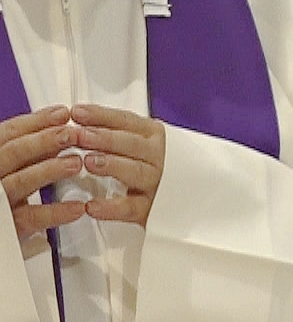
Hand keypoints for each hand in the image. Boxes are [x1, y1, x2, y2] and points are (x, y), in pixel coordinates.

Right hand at [0, 106, 84, 239]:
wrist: (2, 232)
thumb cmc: (8, 193)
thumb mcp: (15, 166)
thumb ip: (33, 150)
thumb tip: (61, 128)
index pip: (7, 134)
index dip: (36, 122)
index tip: (63, 114)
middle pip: (13, 153)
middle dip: (44, 141)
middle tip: (72, 134)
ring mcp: (0, 202)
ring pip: (19, 182)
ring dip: (49, 170)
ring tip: (76, 163)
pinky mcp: (9, 228)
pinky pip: (31, 218)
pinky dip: (55, 212)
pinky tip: (77, 207)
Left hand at [70, 104, 164, 226]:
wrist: (186, 193)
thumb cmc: (152, 164)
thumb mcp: (138, 142)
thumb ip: (112, 131)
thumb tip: (77, 116)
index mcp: (152, 136)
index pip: (127, 121)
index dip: (102, 116)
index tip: (78, 113)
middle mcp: (156, 157)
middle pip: (132, 144)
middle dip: (105, 138)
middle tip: (81, 135)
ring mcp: (155, 182)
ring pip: (136, 172)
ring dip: (113, 165)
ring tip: (89, 162)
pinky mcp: (149, 209)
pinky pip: (131, 208)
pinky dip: (111, 207)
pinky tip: (91, 205)